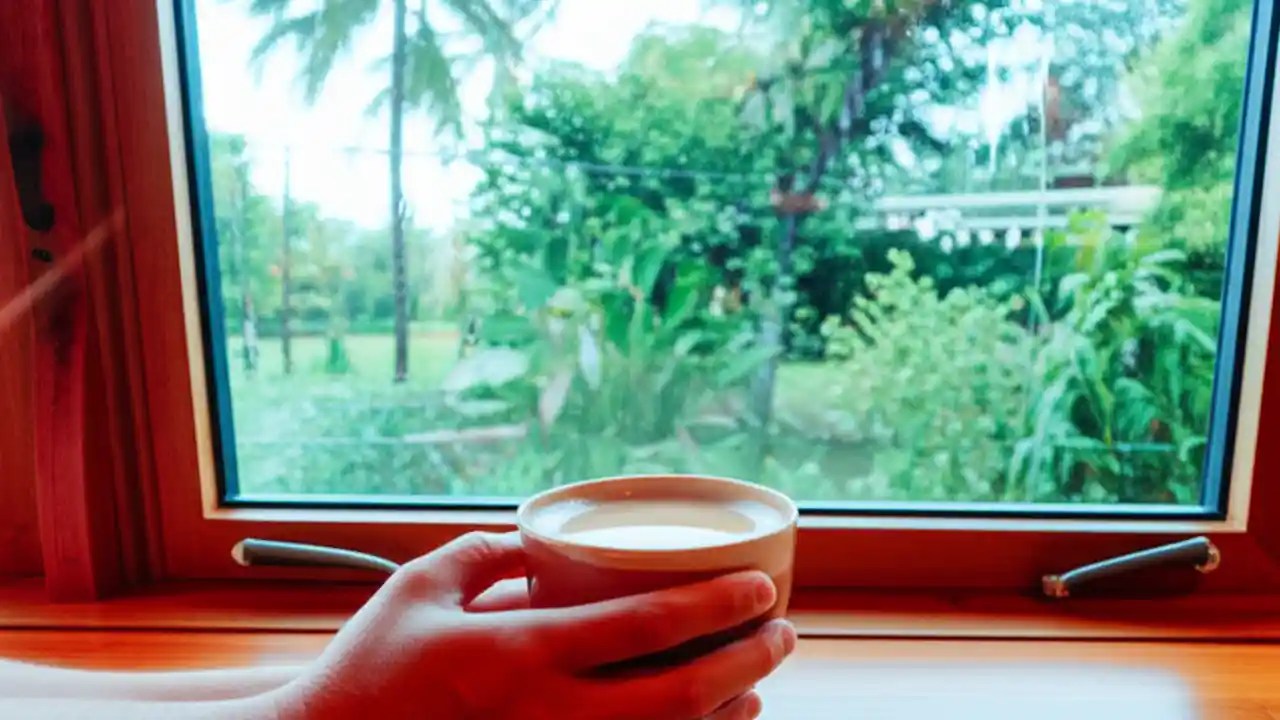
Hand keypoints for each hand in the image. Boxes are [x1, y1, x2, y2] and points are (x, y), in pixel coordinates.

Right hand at [270, 531, 795, 719]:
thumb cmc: (369, 669)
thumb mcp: (420, 587)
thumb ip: (487, 552)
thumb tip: (540, 539)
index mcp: (519, 653)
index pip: (643, 627)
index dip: (714, 605)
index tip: (759, 586)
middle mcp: (547, 714)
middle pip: (678, 696)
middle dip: (745, 661)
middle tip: (782, 631)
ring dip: (726, 715)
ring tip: (757, 680)